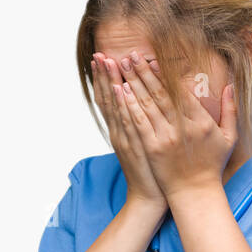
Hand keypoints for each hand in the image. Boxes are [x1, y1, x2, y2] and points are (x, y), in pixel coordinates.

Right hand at [91, 53, 166, 217]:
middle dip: (104, 76)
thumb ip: (141, 123)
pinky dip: (123, 106)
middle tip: (99, 54)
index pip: (111, 99)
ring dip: (111, 83)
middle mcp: (119, 132)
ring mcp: (125, 139)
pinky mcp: (135, 147)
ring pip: (116, 106)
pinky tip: (121, 90)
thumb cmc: (152, 170)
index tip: (101, 58)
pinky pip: (128, 122)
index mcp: (121, 129)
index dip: (105, 79)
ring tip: (106, 62)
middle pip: (109, 99)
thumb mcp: (143, 143)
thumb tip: (144, 103)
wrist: (149, 197)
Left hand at [115, 50, 237, 200]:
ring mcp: (165, 138)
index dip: (166, 73)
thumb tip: (231, 85)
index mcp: (201, 122)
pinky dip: (129, 104)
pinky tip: (120, 90)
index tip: (155, 59)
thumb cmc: (212, 166)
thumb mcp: (229, 137)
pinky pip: (139, 122)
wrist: (195, 194)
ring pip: (147, 104)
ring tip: (122, 65)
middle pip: (160, 93)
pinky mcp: (152, 148)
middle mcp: (182, 127)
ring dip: (133, 82)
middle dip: (144, 71)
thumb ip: (230, 110)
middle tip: (132, 54)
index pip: (181, 90)